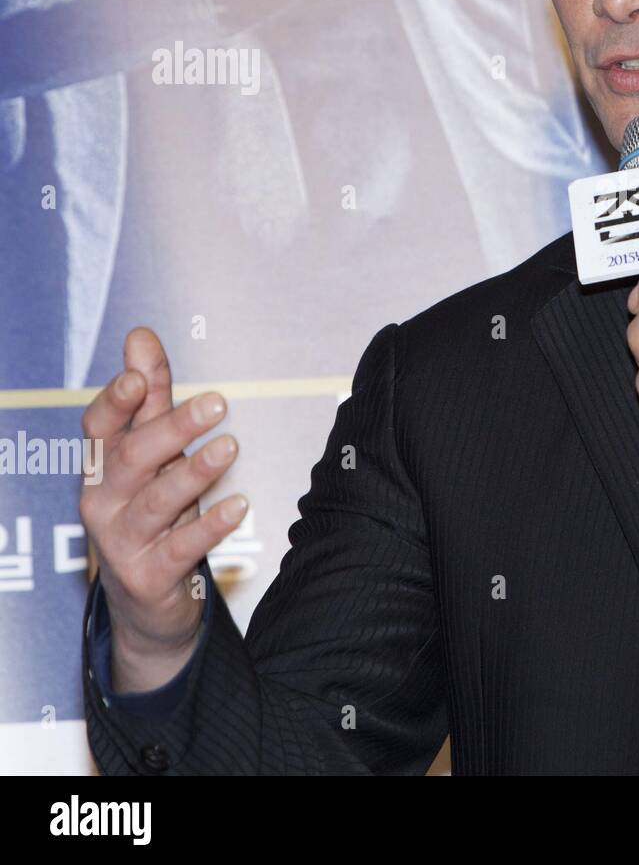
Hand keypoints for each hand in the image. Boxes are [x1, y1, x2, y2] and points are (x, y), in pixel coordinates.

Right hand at [79, 328, 244, 692]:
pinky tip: (240, 505)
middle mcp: (104, 501)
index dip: (117, 401)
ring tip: (230, 446)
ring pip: (156, 501)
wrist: (145, 601)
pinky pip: (182, 549)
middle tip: (217, 402)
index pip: (100, 427)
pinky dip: (210, 526)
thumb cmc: (151, 510)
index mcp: (102, 466)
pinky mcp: (149, 576)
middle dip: (172, 428)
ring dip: (194, 472)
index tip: (141, 375)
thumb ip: (150, 397)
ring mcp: (123, 542)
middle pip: (132, 458)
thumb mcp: (151, 453)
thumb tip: (141, 336)